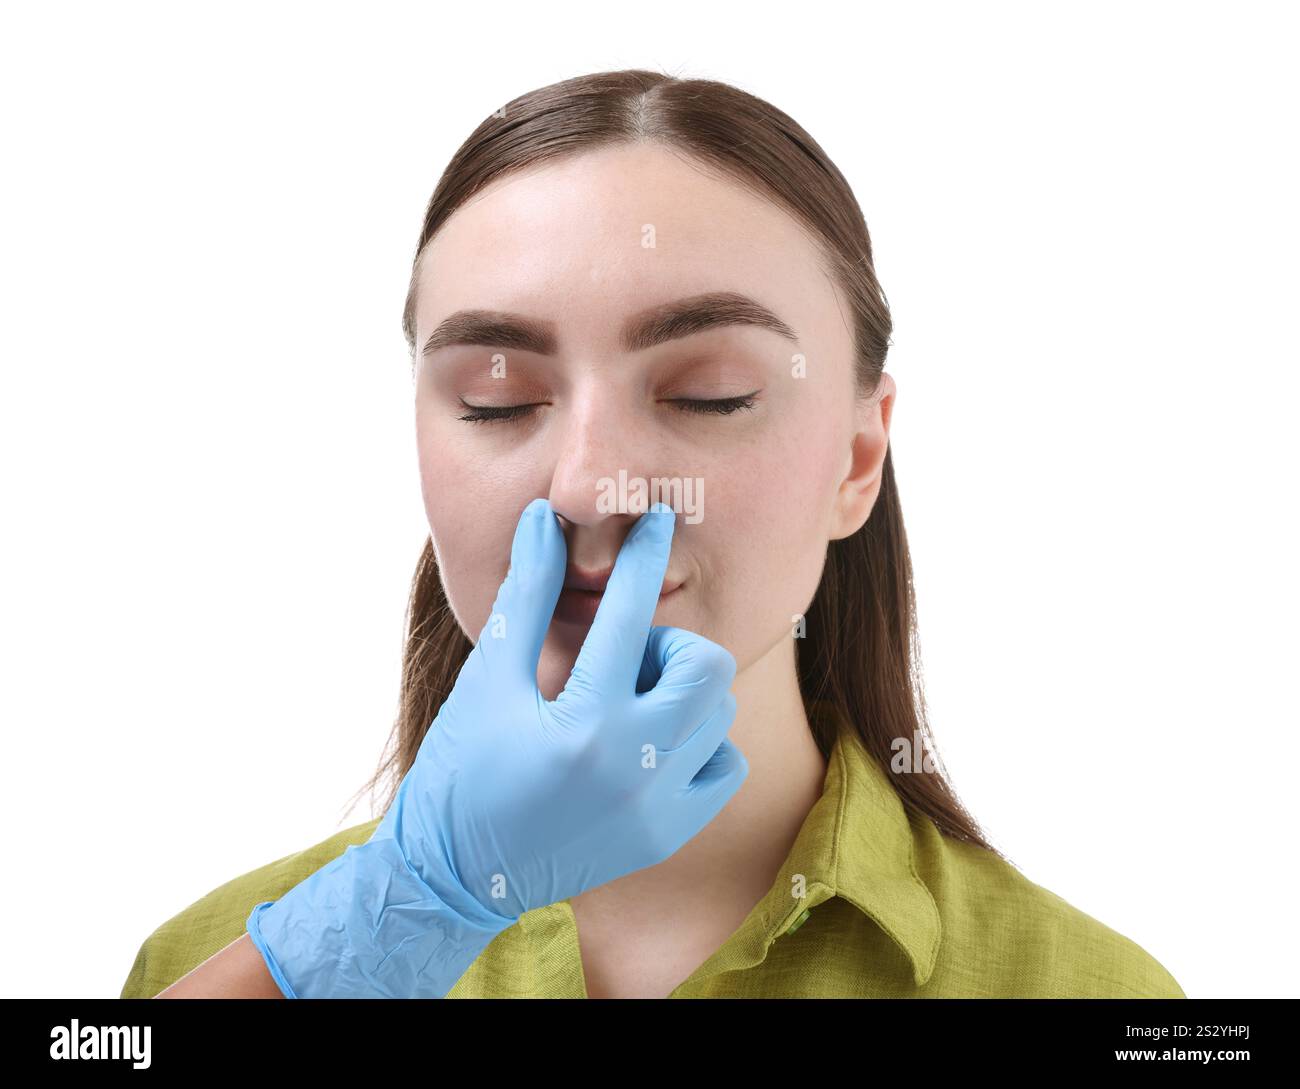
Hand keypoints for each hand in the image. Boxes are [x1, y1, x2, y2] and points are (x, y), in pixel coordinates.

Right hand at [246, 498, 746, 996]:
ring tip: (629, 703)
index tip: (660, 517)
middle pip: (705, 664)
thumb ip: (525, 597)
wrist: (456, 876)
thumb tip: (542, 521)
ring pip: (719, 712)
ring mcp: (659, 806)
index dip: (644, 554)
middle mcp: (634, 765)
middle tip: (624, 660)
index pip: (629, 613)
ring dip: (683, 692)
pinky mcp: (669, 834)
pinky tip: (653, 742)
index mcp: (583, 720)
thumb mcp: (488, 678)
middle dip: (670, 646)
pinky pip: (726, 765)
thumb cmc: (462, 768)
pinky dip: (701, 744)